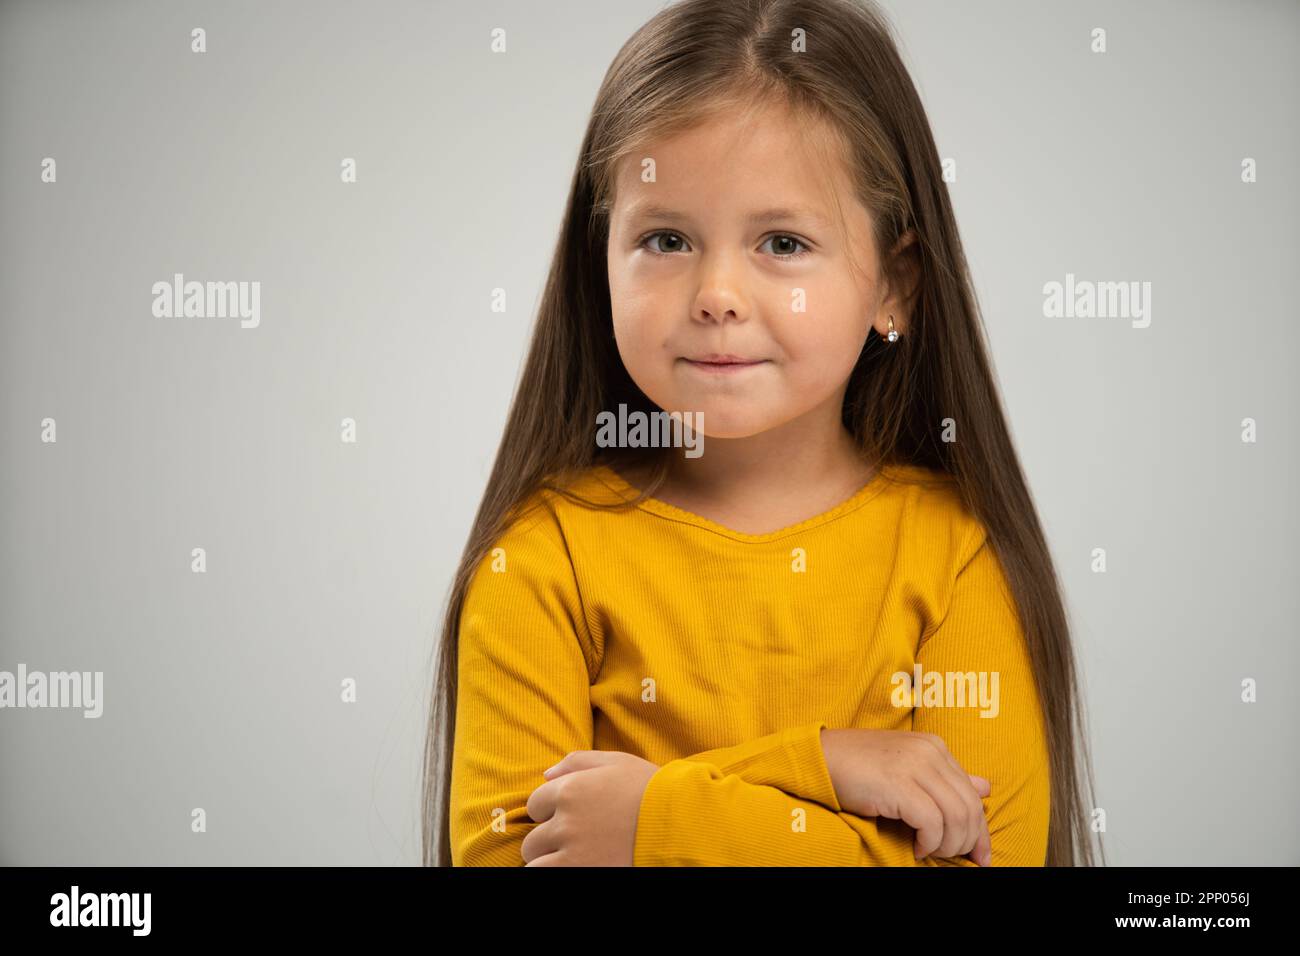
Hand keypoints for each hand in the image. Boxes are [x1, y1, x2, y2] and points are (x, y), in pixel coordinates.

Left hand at [521, 750, 660, 865]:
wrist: (681, 825)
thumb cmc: (651, 791)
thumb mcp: (617, 762)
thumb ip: (577, 762)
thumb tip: (546, 774)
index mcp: (570, 790)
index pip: (535, 803)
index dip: (551, 810)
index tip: (572, 815)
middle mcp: (565, 822)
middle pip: (534, 837)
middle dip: (550, 838)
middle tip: (577, 839)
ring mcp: (572, 854)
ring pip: (536, 861)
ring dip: (549, 860)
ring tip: (576, 856)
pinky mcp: (580, 874)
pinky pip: (544, 877)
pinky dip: (554, 872)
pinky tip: (573, 867)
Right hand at [820, 729, 992, 865]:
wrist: (820, 757)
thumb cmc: (861, 766)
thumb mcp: (908, 767)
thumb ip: (945, 777)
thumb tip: (985, 787)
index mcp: (935, 747)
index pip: (972, 793)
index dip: (981, 829)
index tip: (980, 855)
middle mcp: (929, 752)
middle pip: (970, 806)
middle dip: (969, 841)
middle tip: (956, 859)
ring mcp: (914, 765)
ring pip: (956, 816)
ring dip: (949, 844)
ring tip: (931, 851)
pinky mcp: (898, 783)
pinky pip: (931, 822)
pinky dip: (930, 842)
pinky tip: (917, 847)